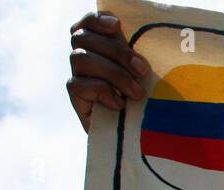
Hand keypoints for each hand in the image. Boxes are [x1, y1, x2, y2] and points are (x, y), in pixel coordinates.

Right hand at [67, 12, 148, 131]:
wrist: (136, 135)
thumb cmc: (146, 100)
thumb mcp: (146, 77)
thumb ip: (139, 57)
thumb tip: (147, 48)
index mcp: (100, 43)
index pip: (88, 22)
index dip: (97, 20)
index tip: (117, 25)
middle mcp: (84, 55)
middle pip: (83, 38)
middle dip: (117, 52)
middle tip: (143, 71)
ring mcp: (77, 74)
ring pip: (81, 59)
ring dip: (113, 74)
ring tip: (136, 93)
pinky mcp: (75, 96)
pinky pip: (79, 84)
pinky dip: (102, 91)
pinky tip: (120, 104)